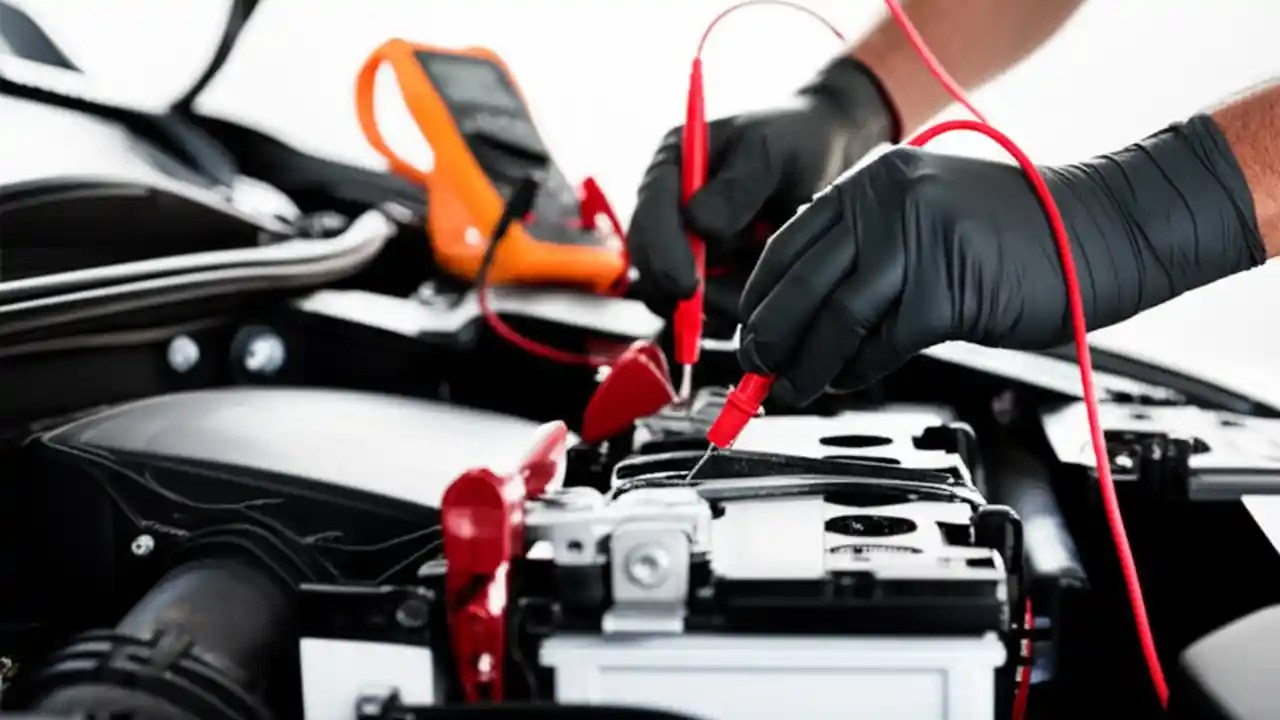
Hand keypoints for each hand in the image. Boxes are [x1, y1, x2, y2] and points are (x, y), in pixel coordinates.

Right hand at [626, 58, 895, 315]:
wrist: (826, 157)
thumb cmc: (794, 141)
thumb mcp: (770, 151)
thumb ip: (737, 185)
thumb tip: (700, 225)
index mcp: (672, 167)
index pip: (650, 212)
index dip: (662, 252)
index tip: (687, 285)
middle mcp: (670, 210)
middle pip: (650, 262)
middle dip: (680, 291)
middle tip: (724, 307)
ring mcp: (686, 246)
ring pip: (676, 295)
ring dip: (713, 303)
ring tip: (764, 280)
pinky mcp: (709, 276)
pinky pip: (707, 310)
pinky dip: (730, 312)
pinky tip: (764, 292)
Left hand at [738, 114, 1265, 406]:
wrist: (1098, 231)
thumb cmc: (1014, 232)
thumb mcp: (926, 212)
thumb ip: (866, 246)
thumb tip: (800, 304)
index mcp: (875, 181)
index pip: (789, 243)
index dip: (760, 295)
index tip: (751, 327)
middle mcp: (889, 205)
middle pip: (799, 283)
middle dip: (770, 336)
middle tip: (760, 368)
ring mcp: (917, 246)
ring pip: (833, 320)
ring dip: (806, 365)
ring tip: (795, 387)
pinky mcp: (946, 294)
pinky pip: (879, 345)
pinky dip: (855, 370)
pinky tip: (848, 379)